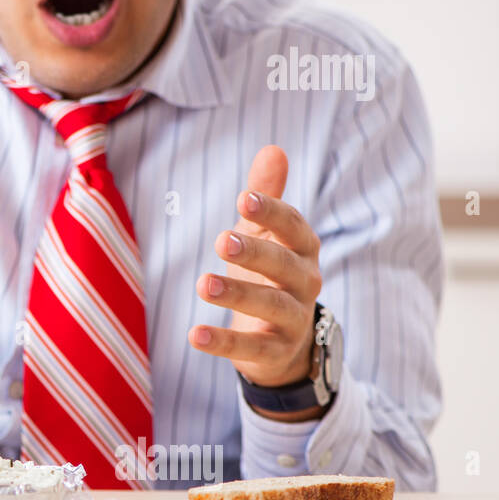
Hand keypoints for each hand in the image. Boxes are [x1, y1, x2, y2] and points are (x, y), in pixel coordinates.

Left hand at [187, 145, 323, 410]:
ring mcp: (293, 319)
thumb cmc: (270, 275)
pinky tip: (193, 334)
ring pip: (270, 305)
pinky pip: (250, 347)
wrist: (286, 342)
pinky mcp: (275, 351)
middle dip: (254, 252)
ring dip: (237, 294)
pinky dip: (222, 342)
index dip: (272, 212)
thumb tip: (273, 148)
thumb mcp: (266, 235)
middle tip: (220, 240)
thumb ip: (267, 196)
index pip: (294, 227)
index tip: (243, 197)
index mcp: (303, 250)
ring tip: (203, 283)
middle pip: (283, 265)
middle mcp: (305, 283)